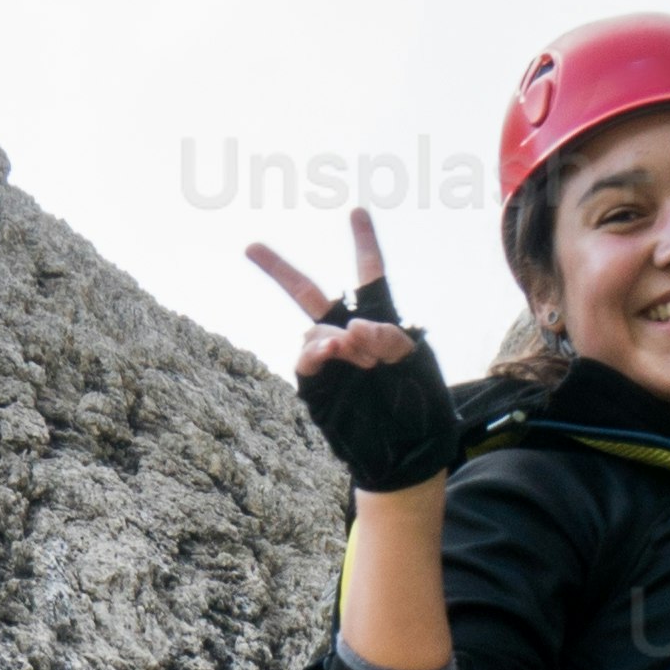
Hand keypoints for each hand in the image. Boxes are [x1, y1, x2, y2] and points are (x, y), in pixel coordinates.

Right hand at [250, 206, 459, 498]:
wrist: (405, 457)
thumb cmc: (419, 411)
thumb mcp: (418, 366)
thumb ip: (390, 339)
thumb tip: (350, 329)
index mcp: (380, 322)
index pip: (370, 275)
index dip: (363, 243)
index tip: (355, 211)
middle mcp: (348, 335)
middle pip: (310, 293)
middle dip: (278, 270)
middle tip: (250, 246)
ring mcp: (329, 359)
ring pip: (315, 330)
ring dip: (336, 336)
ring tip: (360, 354)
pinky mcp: (316, 386)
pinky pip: (306, 359)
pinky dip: (316, 351)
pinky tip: (333, 352)